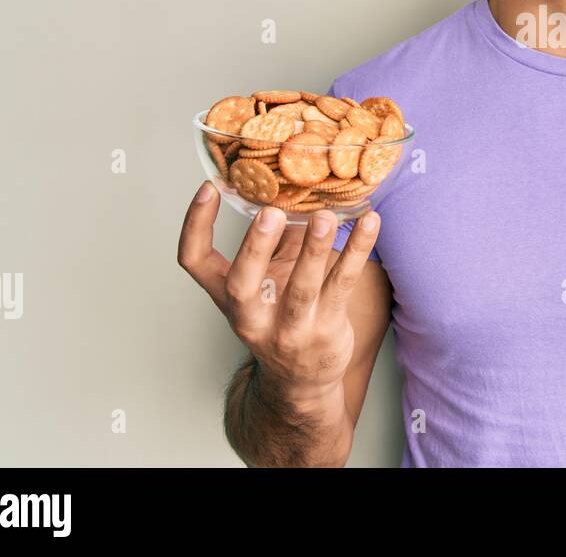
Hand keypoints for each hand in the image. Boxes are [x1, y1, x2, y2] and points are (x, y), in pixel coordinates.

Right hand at [177, 181, 381, 395]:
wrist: (300, 382)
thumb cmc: (282, 316)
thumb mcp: (268, 279)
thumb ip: (279, 237)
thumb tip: (295, 183)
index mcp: (228, 296)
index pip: (194, 260)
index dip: (195, 224)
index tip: (209, 186)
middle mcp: (250, 316)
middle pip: (241, 284)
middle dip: (255, 248)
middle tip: (270, 213)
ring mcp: (288, 328)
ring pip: (300, 289)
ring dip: (312, 250)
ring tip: (325, 216)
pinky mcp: (325, 330)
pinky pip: (342, 286)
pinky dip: (356, 252)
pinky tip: (370, 223)